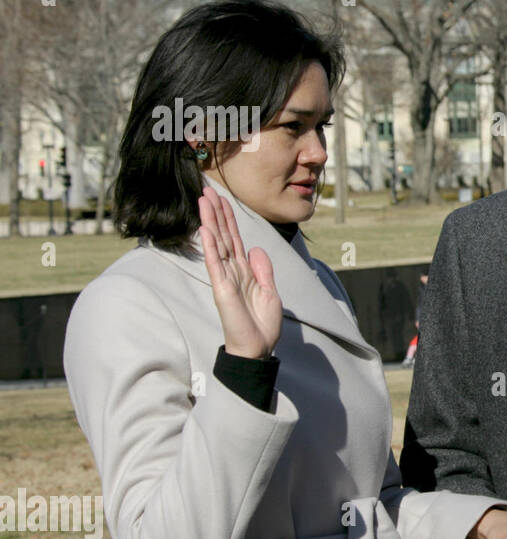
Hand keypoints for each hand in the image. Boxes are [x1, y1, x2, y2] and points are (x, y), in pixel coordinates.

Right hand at [198, 186, 280, 358]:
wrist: (258, 348)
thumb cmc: (262, 324)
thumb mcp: (270, 292)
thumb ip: (263, 270)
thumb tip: (256, 248)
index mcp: (245, 271)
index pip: (235, 239)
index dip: (229, 219)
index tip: (222, 199)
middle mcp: (232, 271)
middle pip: (223, 236)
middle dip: (216, 213)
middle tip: (207, 190)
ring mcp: (225, 278)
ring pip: (217, 244)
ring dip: (210, 222)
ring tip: (204, 201)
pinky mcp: (222, 289)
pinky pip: (215, 264)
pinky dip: (211, 246)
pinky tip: (205, 229)